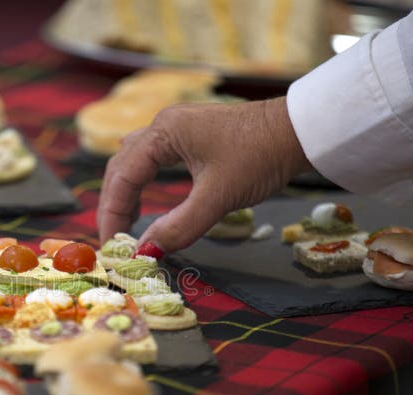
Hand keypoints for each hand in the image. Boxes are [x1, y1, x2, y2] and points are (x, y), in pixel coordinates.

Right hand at [97, 96, 310, 253]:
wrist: (301, 130)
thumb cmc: (261, 157)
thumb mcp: (219, 198)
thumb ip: (179, 227)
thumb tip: (145, 252)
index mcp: (164, 132)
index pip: (122, 176)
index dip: (112, 213)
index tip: (112, 246)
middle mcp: (163, 125)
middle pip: (121, 166)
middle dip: (114, 205)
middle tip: (114, 240)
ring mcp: (176, 128)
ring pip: (134, 162)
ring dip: (126, 193)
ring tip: (125, 225)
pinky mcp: (190, 135)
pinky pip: (152, 160)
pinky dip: (142, 184)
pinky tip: (145, 201)